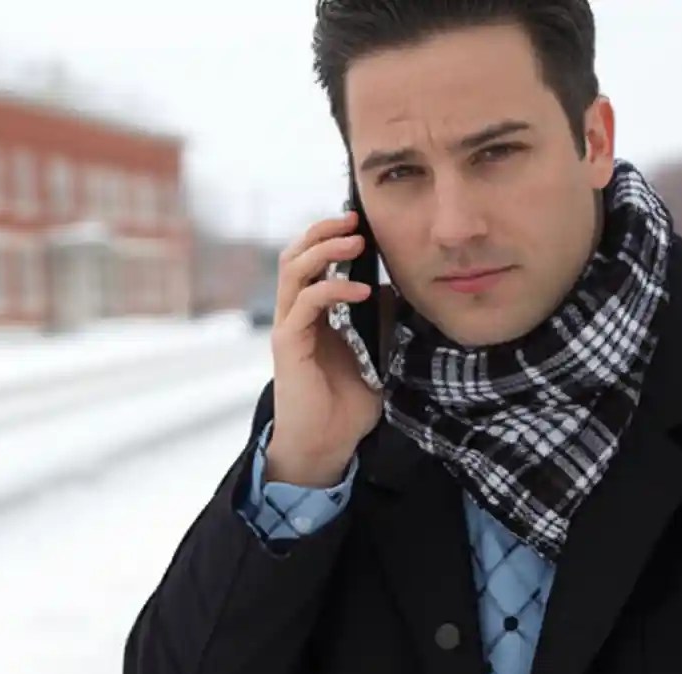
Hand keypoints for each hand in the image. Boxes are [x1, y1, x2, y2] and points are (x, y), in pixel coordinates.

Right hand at [265, 212, 381, 487]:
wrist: (327, 445)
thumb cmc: (346, 405)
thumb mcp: (375, 354)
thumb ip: (378, 322)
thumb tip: (392, 290)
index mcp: (311, 315)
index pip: (310, 262)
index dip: (329, 238)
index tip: (361, 224)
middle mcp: (294, 316)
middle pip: (293, 256)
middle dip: (321, 232)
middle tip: (353, 220)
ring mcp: (288, 328)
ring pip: (292, 271)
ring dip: (322, 250)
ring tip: (354, 243)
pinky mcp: (289, 345)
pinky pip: (305, 304)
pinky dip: (332, 290)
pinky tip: (360, 291)